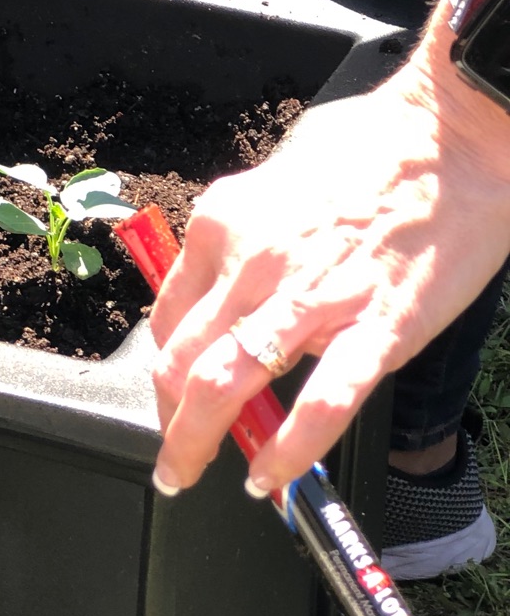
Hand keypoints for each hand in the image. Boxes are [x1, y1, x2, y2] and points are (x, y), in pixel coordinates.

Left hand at [146, 45, 509, 497]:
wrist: (451, 136)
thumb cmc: (373, 153)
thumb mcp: (278, 185)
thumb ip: (249, 242)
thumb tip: (231, 297)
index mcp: (224, 224)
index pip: (168, 318)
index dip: (163, 374)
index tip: (170, 402)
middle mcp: (252, 261)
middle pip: (181, 360)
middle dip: (170, 420)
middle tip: (175, 458)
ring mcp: (310, 296)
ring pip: (224, 384)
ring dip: (197, 443)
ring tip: (192, 478)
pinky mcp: (376, 325)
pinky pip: (320, 403)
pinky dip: (288, 451)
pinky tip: (275, 479)